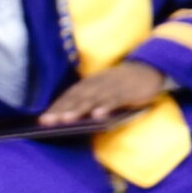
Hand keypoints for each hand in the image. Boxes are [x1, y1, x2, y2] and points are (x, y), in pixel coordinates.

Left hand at [39, 60, 167, 126]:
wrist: (149, 70)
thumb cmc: (122, 85)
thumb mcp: (104, 90)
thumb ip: (90, 100)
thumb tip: (71, 117)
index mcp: (90, 84)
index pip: (69, 95)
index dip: (56, 107)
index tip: (42, 120)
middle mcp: (97, 84)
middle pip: (76, 97)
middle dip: (61, 110)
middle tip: (48, 122)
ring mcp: (111, 87)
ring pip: (92, 99)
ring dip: (78, 109)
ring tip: (66, 120)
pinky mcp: (126, 92)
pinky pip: (114, 100)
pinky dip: (105, 107)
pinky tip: (97, 116)